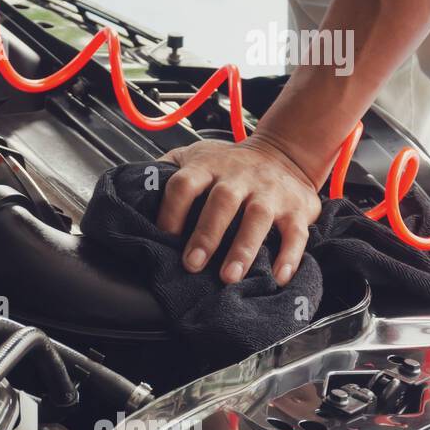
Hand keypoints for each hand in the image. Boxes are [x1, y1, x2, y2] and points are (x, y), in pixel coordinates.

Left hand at [157, 136, 321, 285]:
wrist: (285, 152)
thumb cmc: (230, 164)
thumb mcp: (196, 155)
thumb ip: (167, 168)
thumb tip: (133, 187)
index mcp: (209, 165)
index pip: (185, 183)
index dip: (172, 210)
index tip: (165, 236)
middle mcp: (240, 177)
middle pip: (222, 201)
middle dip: (206, 234)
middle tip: (192, 264)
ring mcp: (270, 192)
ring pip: (258, 217)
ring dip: (243, 248)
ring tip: (229, 277)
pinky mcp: (296, 208)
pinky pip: (295, 232)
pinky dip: (289, 256)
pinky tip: (278, 277)